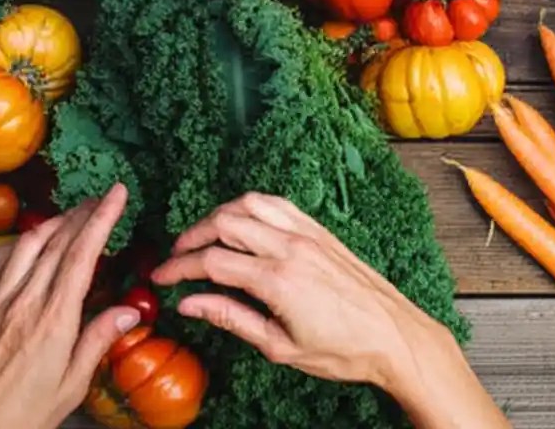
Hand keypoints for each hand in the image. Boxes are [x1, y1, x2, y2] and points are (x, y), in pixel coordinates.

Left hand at [0, 185, 139, 428]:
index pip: (82, 255)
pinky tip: (33, 242)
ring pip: (27, 243)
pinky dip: (22, 241)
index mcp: (53, 320)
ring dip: (54, 222)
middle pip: (56, 241)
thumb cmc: (25, 413)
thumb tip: (128, 310)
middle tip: (103, 198)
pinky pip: (1, 259)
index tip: (117, 195)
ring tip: (75, 214)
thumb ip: (98, 340)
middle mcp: (23, 301)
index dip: (101, 219)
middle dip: (83, 213)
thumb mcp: (72, 383)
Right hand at [151, 193, 508, 428]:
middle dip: (191, 236)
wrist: (394, 336)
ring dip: (218, 215)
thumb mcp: (279, 347)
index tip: (161, 277)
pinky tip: (241, 222)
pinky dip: (250, 206)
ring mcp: (308, 234)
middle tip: (176, 256)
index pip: (212, 261)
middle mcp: (291, 248)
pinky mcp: (320, 231)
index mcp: (278, 280)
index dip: (178, 267)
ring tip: (204, 236)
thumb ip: (231, 319)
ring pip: (249, 204)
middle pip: (224, 223)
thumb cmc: (343, 350)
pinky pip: (277, 204)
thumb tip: (190, 304)